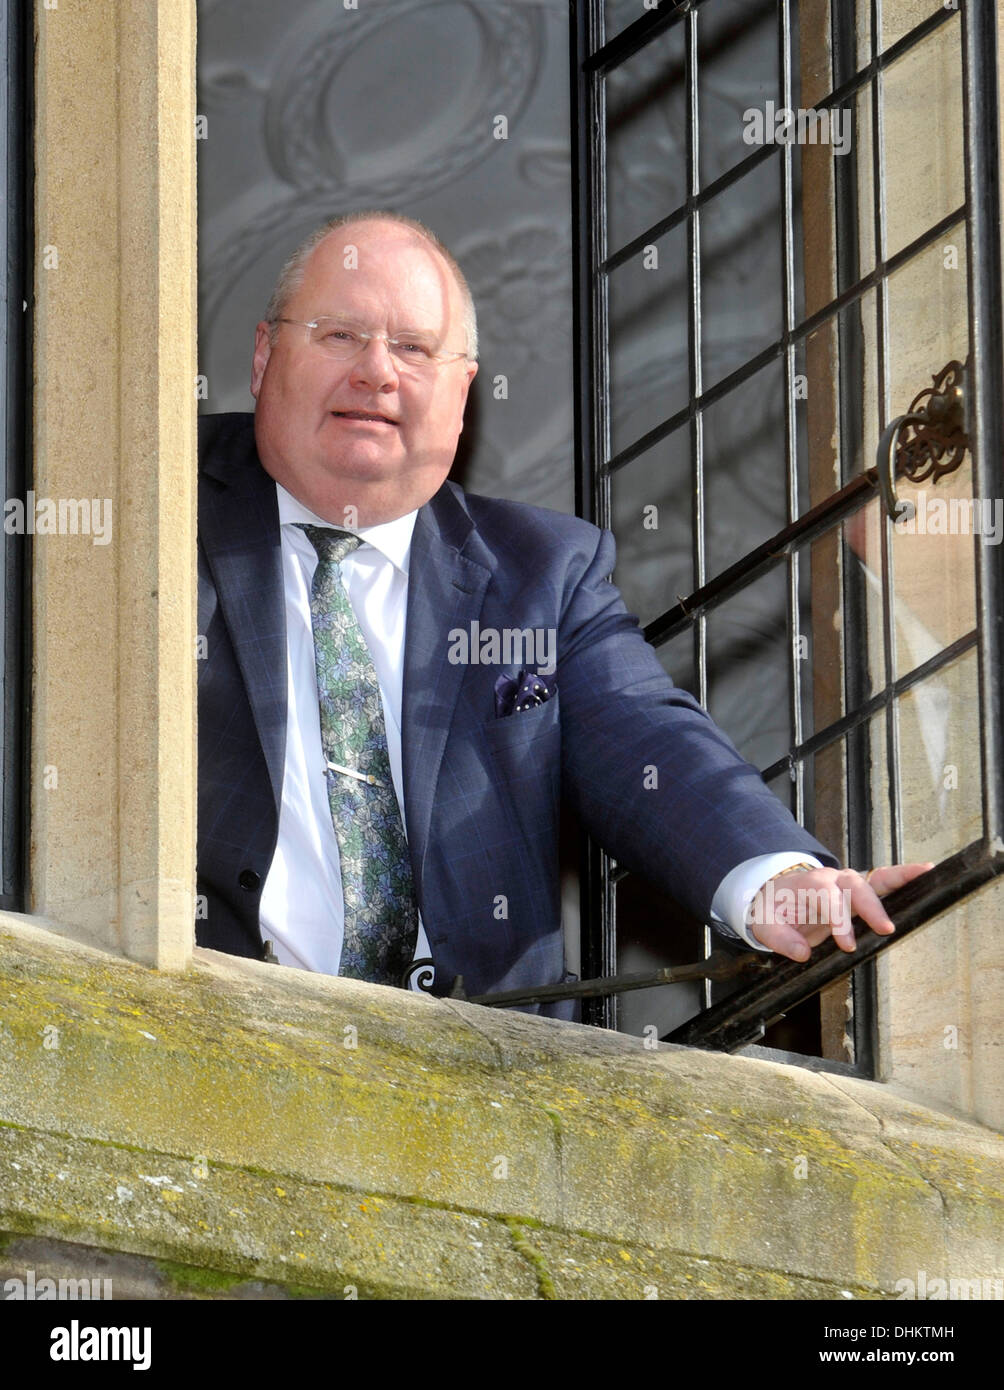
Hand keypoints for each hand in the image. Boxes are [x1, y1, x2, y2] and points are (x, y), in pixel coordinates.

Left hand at [748, 863, 934, 961]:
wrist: (773, 895)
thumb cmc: (772, 910)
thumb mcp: (764, 924)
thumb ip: (780, 939)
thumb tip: (803, 953)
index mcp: (807, 885)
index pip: (826, 898)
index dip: (839, 921)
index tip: (848, 944)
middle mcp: (830, 878)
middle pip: (854, 886)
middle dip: (870, 905)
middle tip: (885, 928)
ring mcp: (846, 882)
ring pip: (874, 877)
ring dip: (900, 877)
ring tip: (925, 876)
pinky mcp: (859, 890)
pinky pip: (883, 881)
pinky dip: (904, 876)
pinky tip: (926, 873)